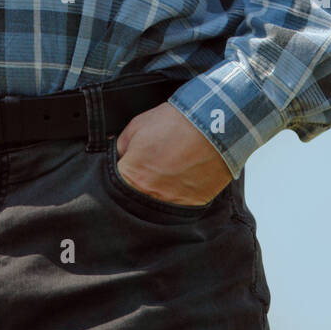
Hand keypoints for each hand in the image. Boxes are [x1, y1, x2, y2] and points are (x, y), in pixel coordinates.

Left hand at [114, 101, 233, 205]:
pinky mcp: (193, 205)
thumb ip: (121, 146)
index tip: (132, 165)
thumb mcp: (137, 126)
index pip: (117, 184)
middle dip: (140, 184)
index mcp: (133, 176)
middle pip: (137, 197)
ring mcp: (173, 202)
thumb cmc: (174, 123)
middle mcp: (151, 194)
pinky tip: (184, 177)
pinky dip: (180, 194)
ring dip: (160, 190)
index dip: (123, 173)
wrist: (212, 125)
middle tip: (152, 167)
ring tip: (170, 171)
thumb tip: (118, 156)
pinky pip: (180, 206)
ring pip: (158, 204)